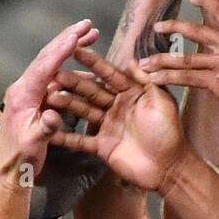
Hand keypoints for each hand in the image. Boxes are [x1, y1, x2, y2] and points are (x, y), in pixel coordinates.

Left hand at [0, 21, 97, 181]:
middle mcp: (23, 88)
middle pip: (48, 57)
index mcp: (23, 94)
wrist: (7, 170)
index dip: (63, 48)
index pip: (46, 65)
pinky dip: (69, 70)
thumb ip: (45, 128)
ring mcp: (27, 93)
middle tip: (88, 25)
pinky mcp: (33, 101)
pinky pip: (53, 80)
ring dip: (71, 53)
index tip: (78, 33)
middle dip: (69, 40)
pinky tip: (83, 70)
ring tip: (90, 40)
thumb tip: (54, 115)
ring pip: (51, 66)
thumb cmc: (19, 158)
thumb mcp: (33, 144)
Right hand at [47, 47, 187, 193]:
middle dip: (73, 82)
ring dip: (66, 103)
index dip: (93, 63)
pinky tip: (49, 128)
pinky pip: (81, 140)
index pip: (109, 74)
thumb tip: (132, 58)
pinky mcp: (102, 146)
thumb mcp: (161, 102)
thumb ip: (146, 80)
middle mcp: (116, 106)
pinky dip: (65, 136)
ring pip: (83, 111)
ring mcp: (108, 126)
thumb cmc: (169, 133)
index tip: (76, 49)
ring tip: (49, 95)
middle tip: (54, 73)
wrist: (168, 169)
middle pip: (91, 91)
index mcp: (131, 93)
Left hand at [138, 0, 218, 123]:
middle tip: (157, 25)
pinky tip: (154, 80)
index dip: (207, 2)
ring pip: (185, 57)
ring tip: (145, 62)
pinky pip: (186, 77)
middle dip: (174, 27)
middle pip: (197, 30)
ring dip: (162, 59)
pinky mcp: (216, 80)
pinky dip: (168, 78)